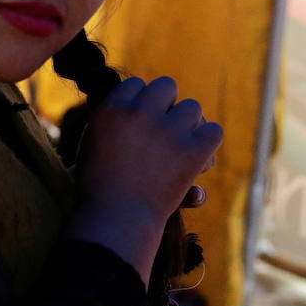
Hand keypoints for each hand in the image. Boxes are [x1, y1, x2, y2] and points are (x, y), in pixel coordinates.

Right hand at [68, 77, 222, 280]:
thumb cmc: (97, 188)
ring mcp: (168, 131)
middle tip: (163, 128)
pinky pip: (214, 131)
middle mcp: (140, 113)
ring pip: (193, 107)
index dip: (141, 101)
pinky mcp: (192, 152)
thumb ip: (111, 121)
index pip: (136, 84)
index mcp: (111, 109)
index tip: (141, 119)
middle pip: (166, 86)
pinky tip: (198, 158)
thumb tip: (137, 104)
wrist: (115, 220)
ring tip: (181, 146)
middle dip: (167, 105)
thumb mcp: (90, 145)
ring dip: (189, 124)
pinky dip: (209, 143)